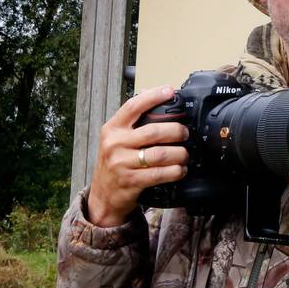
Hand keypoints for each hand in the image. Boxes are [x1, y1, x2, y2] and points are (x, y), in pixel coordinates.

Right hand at [87, 86, 189, 226]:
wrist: (103, 196)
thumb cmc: (115, 163)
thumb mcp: (116, 139)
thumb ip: (132, 122)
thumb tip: (153, 96)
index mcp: (112, 129)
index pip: (133, 106)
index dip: (153, 96)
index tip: (170, 91)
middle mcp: (115, 144)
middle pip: (154, 132)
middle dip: (176, 131)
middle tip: (185, 133)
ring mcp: (121, 163)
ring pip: (160, 154)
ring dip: (179, 154)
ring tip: (185, 154)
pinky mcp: (131, 181)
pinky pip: (160, 174)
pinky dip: (175, 171)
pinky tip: (180, 169)